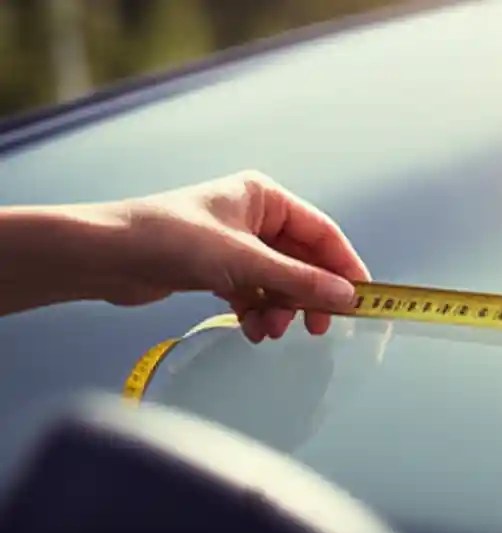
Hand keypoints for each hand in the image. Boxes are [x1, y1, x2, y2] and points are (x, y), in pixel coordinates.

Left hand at [103, 170, 369, 341]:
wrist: (105, 256)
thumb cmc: (170, 240)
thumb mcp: (244, 262)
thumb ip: (299, 282)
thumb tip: (347, 297)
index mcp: (264, 197)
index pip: (322, 233)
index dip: (344, 266)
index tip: (361, 298)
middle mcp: (253, 216)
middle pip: (302, 261)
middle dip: (307, 296)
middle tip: (317, 327)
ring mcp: (235, 244)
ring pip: (278, 282)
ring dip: (279, 310)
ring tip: (268, 330)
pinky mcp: (216, 269)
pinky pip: (254, 293)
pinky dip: (256, 312)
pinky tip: (250, 329)